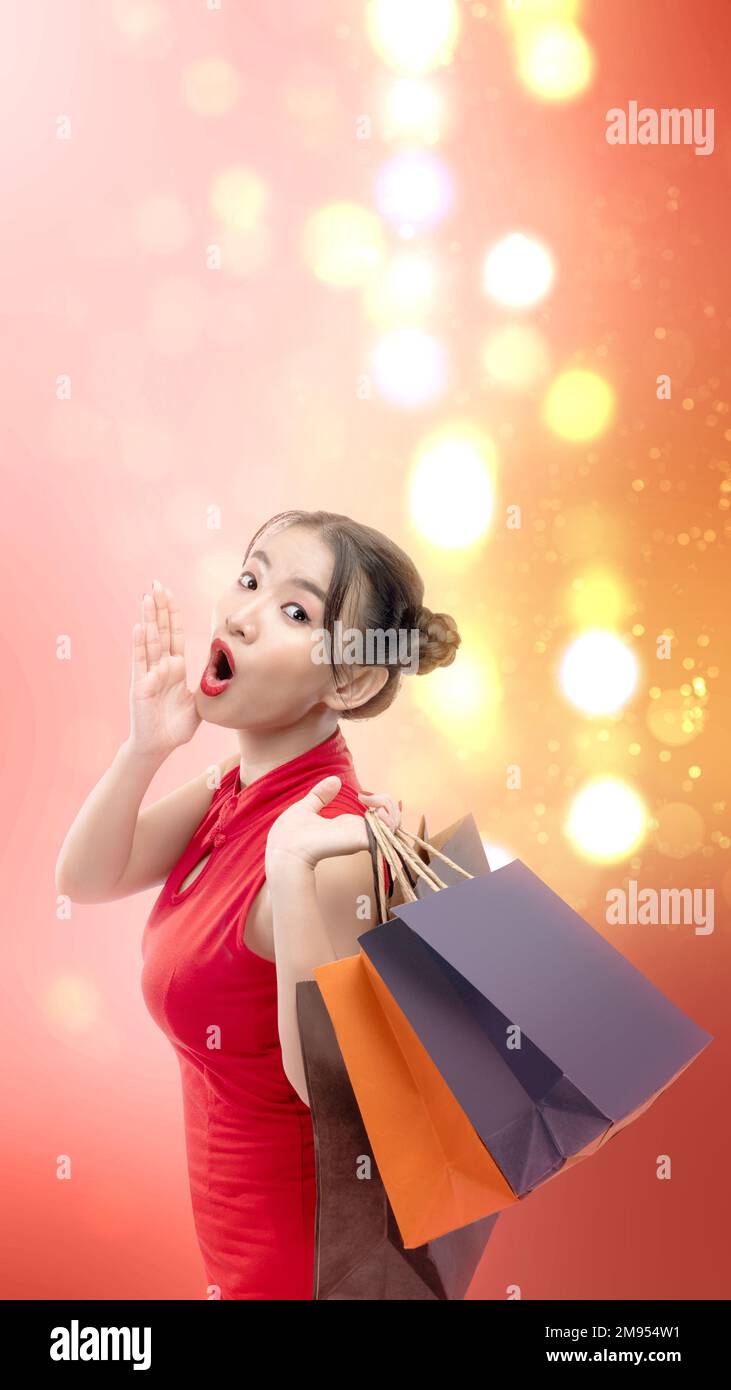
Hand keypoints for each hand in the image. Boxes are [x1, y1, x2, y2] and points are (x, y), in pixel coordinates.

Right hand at [128, 580, 201, 757]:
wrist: (159, 746)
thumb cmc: (177, 726)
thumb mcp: (201, 703)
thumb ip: (210, 686)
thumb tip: (229, 674)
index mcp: (176, 667)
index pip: (174, 634)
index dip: (172, 614)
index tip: (169, 593)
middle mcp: (161, 666)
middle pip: (160, 630)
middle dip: (159, 607)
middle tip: (156, 583)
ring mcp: (149, 673)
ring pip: (150, 640)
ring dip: (149, 618)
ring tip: (147, 597)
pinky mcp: (140, 684)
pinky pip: (140, 661)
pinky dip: (140, 644)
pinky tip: (139, 626)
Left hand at [265, 776, 401, 871]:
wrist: (286, 850)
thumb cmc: (290, 835)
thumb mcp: (307, 807)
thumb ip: (321, 795)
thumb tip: (335, 780)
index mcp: (347, 825)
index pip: (375, 816)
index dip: (379, 802)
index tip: (362, 794)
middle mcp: (358, 831)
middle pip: (390, 818)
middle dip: (387, 802)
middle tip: (366, 796)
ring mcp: (362, 836)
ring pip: (394, 823)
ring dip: (390, 808)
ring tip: (370, 800)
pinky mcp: (362, 840)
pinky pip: (388, 831)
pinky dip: (389, 820)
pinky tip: (376, 810)